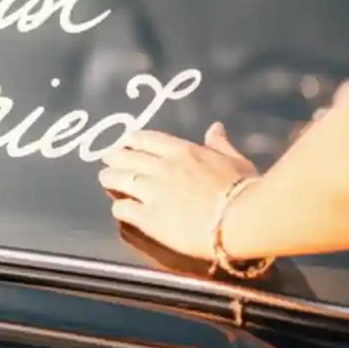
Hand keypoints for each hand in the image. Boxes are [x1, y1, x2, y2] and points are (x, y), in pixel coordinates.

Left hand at [97, 122, 255, 260]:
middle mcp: (161, 167)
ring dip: (109, 178)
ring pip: (118, 179)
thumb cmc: (243, 188)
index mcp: (181, 151)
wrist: (241, 219)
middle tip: (107, 159)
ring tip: (105, 179)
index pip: (145, 139)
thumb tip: (215, 128)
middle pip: (125, 157)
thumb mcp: (235, 160)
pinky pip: (122, 208)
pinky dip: (118, 206)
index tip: (125, 142)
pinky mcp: (148, 218)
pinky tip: (118, 208)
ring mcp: (152, 192)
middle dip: (114, 157)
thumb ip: (220, 144)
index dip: (131, 140)